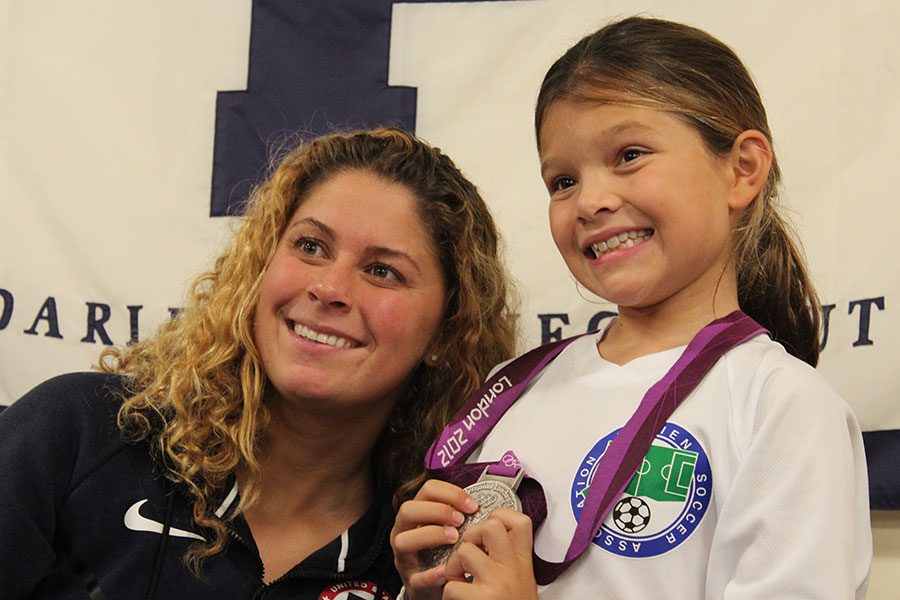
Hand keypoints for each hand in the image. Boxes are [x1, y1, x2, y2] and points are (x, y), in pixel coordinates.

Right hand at [391, 479, 478, 599]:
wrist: (437, 585)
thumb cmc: (442, 551)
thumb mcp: (445, 527)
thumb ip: (456, 514)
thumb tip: (477, 505)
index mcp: (416, 514)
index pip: (427, 491)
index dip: (450, 493)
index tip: (471, 504)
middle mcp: (404, 532)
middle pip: (408, 510)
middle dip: (437, 511)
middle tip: (461, 520)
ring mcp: (404, 557)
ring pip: (403, 541)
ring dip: (431, 535)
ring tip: (454, 538)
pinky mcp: (411, 582)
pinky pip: (416, 577)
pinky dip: (431, 574)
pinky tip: (446, 570)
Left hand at [442, 508, 537, 599]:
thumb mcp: (521, 583)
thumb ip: (508, 561)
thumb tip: (486, 536)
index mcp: (523, 565)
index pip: (521, 522)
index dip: (500, 516)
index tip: (489, 528)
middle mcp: (514, 571)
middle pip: (492, 525)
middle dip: (472, 535)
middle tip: (468, 555)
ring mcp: (498, 584)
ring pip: (465, 552)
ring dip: (454, 567)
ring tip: (460, 583)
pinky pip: (452, 586)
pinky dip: (449, 595)